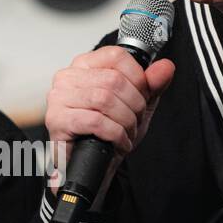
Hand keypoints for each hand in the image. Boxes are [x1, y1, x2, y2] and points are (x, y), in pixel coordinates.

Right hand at [44, 45, 175, 199]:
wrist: (93, 167)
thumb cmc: (108, 134)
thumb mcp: (137, 106)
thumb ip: (152, 85)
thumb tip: (165, 67)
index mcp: (85, 65)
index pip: (116, 56)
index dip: (138, 78)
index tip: (143, 96)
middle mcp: (68, 77)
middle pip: (114, 80)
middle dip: (134, 105)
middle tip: (135, 121)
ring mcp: (59, 98)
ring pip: (105, 99)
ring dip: (125, 121)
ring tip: (127, 133)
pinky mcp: (57, 120)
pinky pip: (96, 121)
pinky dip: (115, 134)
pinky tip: (118, 142)